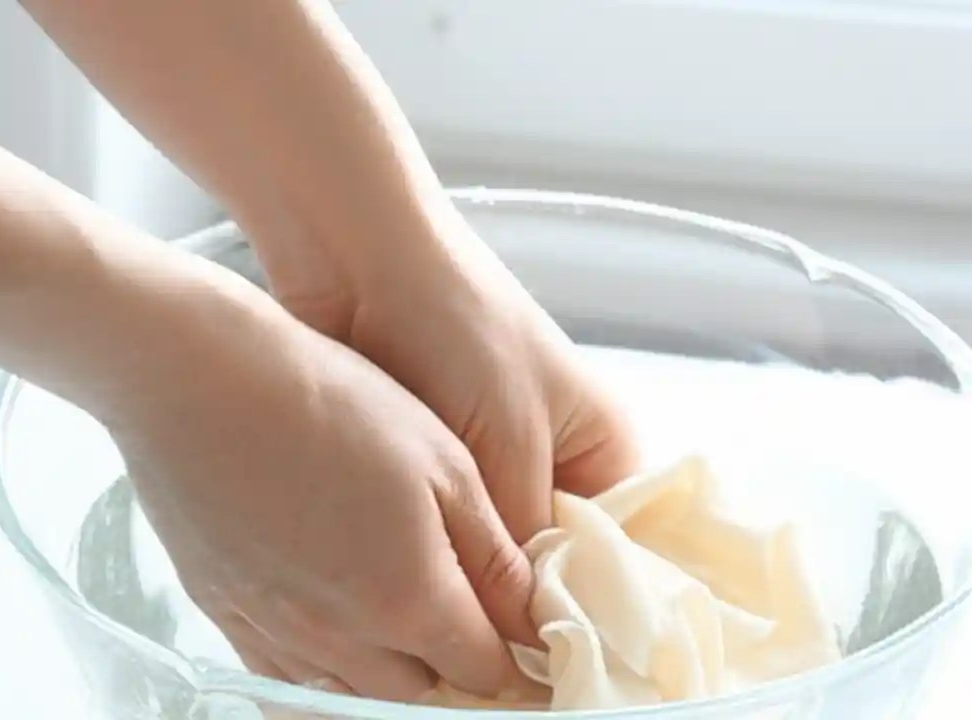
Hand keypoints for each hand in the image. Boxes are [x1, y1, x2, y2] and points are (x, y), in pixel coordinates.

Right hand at [96, 268, 528, 701]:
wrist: (200, 378)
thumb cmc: (327, 400)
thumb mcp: (442, 460)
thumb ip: (491, 552)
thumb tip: (529, 615)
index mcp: (409, 597)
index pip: (484, 670)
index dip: (512, 658)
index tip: (521, 638)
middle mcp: (342, 636)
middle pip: (421, 693)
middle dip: (452, 671)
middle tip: (465, 626)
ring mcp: (276, 630)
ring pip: (352, 694)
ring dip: (388, 675)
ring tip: (401, 627)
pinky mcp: (225, 614)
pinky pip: (284, 679)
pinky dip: (321, 671)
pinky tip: (331, 634)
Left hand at [260, 204, 640, 646]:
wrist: (358, 259)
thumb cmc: (455, 326)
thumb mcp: (505, 441)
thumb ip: (520, 541)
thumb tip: (527, 641)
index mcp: (606, 450)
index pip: (629, 558)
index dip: (603, 615)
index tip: (575, 673)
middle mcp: (557, 467)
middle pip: (559, 570)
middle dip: (533, 616)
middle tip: (509, 678)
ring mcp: (491, 469)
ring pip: (496, 560)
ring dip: (478, 596)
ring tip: (461, 658)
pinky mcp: (430, 470)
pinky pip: (445, 539)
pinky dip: (439, 570)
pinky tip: (422, 612)